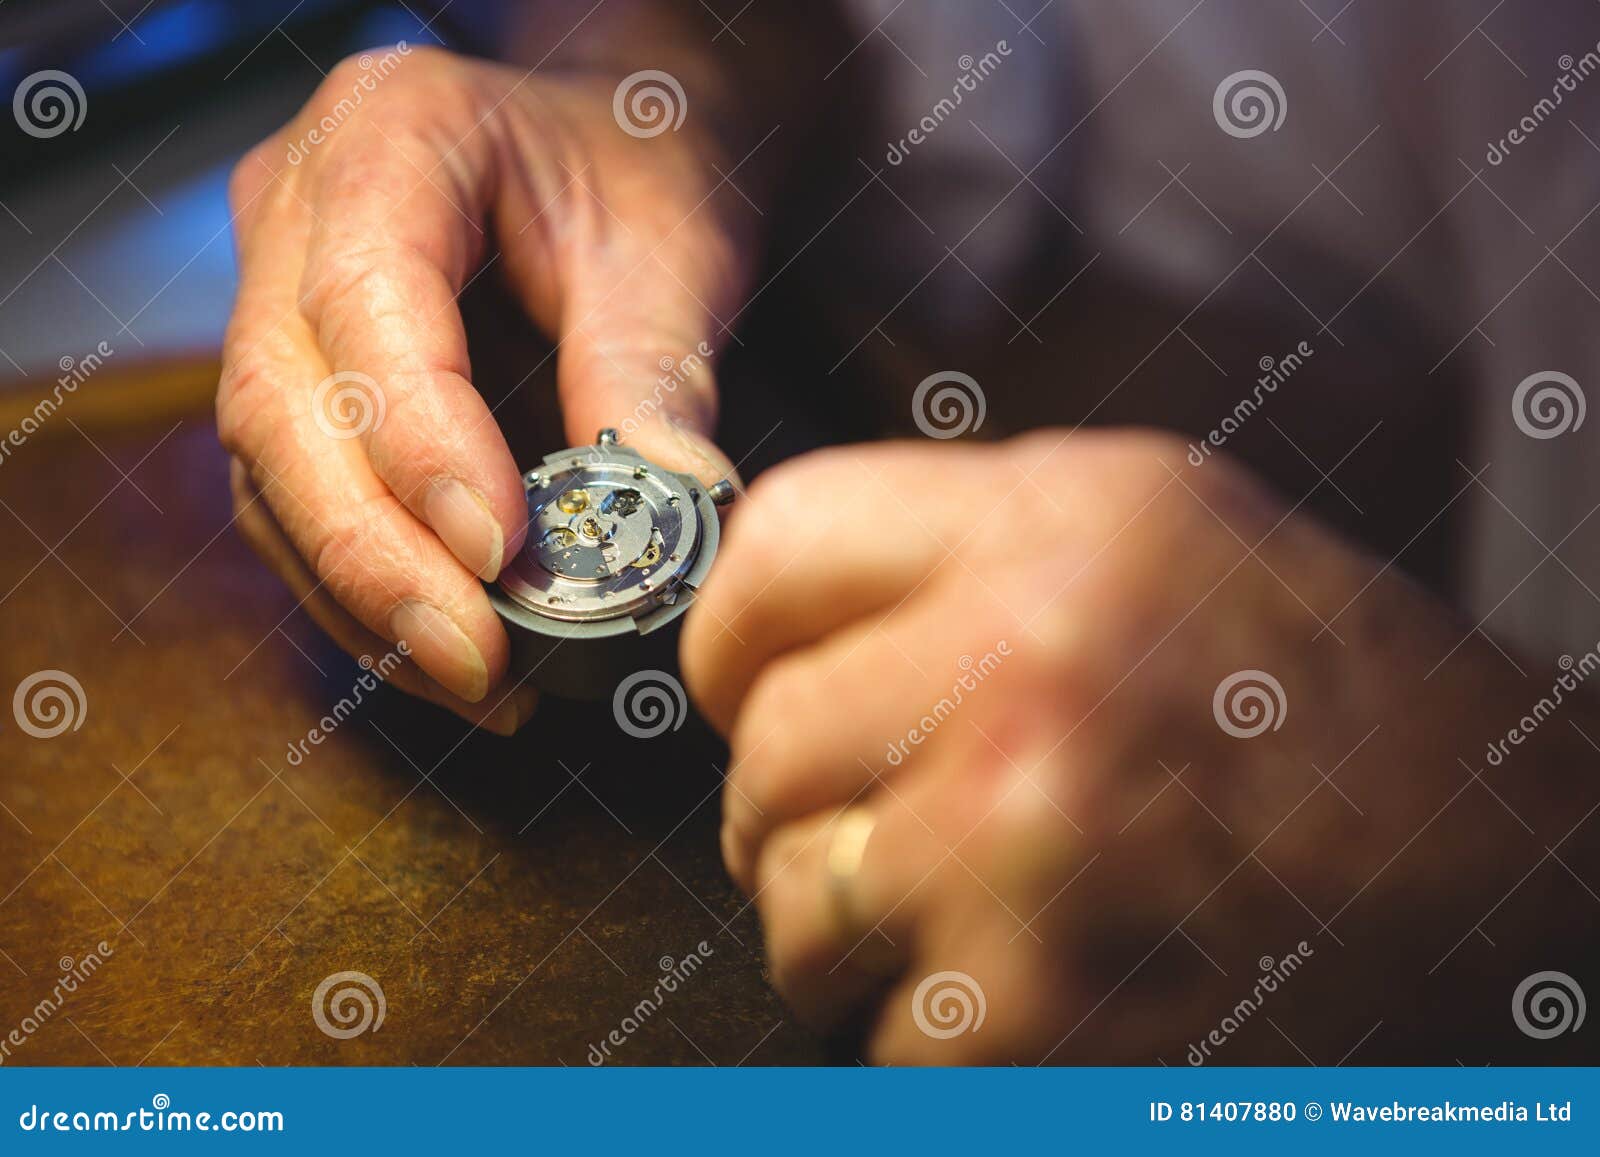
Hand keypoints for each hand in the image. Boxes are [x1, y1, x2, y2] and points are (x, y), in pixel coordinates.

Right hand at [218, 46, 748, 729]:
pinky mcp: (296, 384)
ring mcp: (274, 299)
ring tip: (478, 683)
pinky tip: (444, 654)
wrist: (609, 143)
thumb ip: (652, 381)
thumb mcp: (669, 255)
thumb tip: (671, 530)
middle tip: (478, 663)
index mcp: (387, 134)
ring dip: (364, 598)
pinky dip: (364, 593)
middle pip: (281, 404)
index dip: (418, 440)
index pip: (364, 301)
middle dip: (375, 555)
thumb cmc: (639, 173)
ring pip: (269, 473)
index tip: (497, 552)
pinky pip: (296, 504)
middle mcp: (293, 213)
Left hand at [682, 431, 1596, 1062]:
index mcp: (1053, 522)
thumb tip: (784, 613)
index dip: (732, 639)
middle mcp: (1032, 659)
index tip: (747, 688)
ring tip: (953, 914)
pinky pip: (880, 1036)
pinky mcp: (1041, 998)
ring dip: (844, 930)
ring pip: (797, 900)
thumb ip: (964, 549)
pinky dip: (927, 1040)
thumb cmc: (1326, 689)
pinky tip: (1021, 993)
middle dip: (791, 809)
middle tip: (869, 826)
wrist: (1506, 847)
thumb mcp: (1156, 526)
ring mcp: (1030, 834)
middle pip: (767, 745)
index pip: (771, 553)